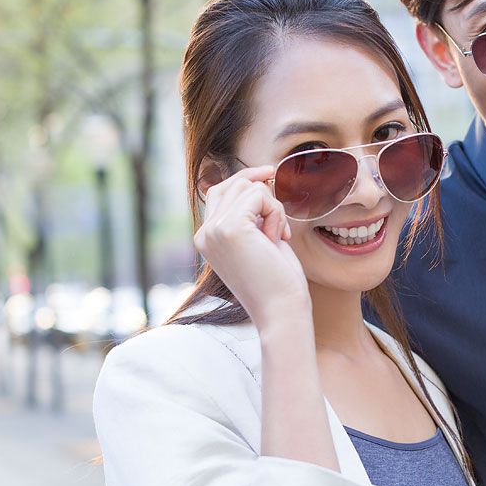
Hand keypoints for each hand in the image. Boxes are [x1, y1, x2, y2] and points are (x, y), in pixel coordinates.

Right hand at [193, 166, 310, 325]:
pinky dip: (276, 213)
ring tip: (277, 239)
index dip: (246, 179)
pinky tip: (278, 239)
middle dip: (265, 198)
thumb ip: (250, 215)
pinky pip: (259, 195)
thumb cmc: (277, 281)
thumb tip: (258, 179)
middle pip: (234, 184)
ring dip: (273, 208)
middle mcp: (204, 233)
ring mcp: (213, 230)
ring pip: (248, 186)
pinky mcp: (229, 228)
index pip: (219, 191)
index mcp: (206, 238)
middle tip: (280, 231)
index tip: (270, 175)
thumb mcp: (258, 241)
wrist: (281, 311)